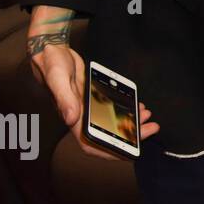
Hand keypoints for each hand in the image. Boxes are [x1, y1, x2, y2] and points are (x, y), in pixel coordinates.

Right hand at [28, 34, 158, 160]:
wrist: (52, 51)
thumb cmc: (51, 65)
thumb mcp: (58, 78)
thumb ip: (65, 99)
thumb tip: (71, 119)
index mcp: (72, 117)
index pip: (91, 144)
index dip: (110, 152)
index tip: (131, 151)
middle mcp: (81, 116)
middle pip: (108, 135)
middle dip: (131, 135)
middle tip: (151, 127)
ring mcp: (89, 108)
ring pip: (113, 123)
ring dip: (132, 123)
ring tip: (148, 116)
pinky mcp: (95, 99)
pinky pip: (113, 109)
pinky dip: (127, 109)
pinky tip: (138, 105)